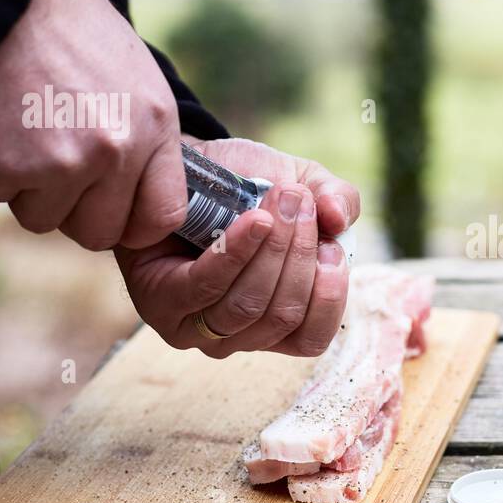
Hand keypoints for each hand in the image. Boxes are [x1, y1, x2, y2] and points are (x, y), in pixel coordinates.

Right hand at [0, 0, 186, 250]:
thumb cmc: (68, 27)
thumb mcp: (137, 76)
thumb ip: (145, 138)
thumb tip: (143, 194)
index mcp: (156, 127)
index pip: (163, 217)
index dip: (136, 223)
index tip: (117, 212)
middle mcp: (115, 152)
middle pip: (98, 232)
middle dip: (77, 211)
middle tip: (59, 172)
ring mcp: (60, 163)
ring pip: (43, 218)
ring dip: (31, 189)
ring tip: (26, 133)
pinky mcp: (4, 166)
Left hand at [114, 137, 360, 357]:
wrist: (188, 165)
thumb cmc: (247, 185)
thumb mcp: (304, 184)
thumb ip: (337, 199)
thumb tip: (340, 220)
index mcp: (277, 322)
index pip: (312, 338)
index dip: (329, 296)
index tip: (331, 248)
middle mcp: (238, 334)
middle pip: (282, 315)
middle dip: (299, 256)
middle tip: (301, 203)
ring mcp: (196, 327)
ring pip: (248, 305)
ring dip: (273, 249)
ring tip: (282, 200)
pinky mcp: (163, 302)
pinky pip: (208, 286)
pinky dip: (237, 252)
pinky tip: (255, 221)